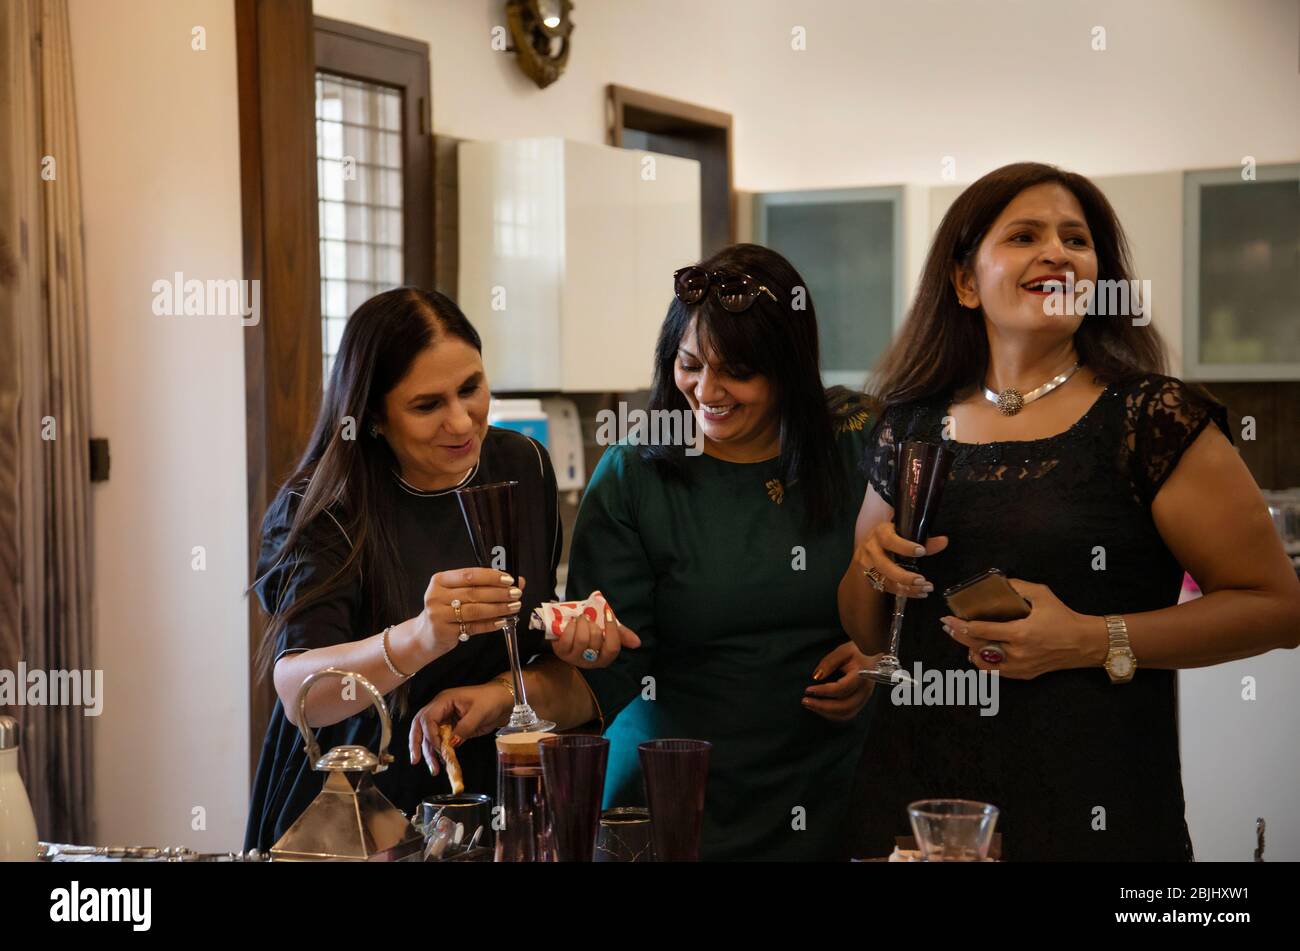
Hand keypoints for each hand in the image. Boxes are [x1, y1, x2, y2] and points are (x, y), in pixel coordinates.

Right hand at [408, 682, 513, 773]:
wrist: (503, 700)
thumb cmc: (491, 700)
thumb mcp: (479, 713)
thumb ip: (464, 728)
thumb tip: (451, 744)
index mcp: (444, 700)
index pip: (427, 718)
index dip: (430, 734)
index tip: (439, 748)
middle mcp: (441, 709)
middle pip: (420, 726)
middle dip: (416, 743)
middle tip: (415, 760)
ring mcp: (446, 718)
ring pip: (429, 736)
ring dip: (428, 752)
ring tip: (433, 769)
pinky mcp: (452, 728)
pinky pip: (440, 740)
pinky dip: (439, 752)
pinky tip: (440, 762)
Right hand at [412, 569, 526, 658]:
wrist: (423, 635)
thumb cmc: (445, 609)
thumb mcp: (458, 593)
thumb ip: (484, 586)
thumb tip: (518, 581)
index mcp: (440, 580)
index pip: (469, 575)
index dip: (491, 577)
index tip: (509, 580)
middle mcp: (436, 596)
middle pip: (473, 593)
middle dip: (499, 593)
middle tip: (516, 594)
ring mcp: (438, 615)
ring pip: (474, 610)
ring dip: (498, 608)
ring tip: (514, 606)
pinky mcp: (443, 632)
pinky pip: (473, 627)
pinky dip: (490, 624)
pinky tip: (503, 621)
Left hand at [551, 596, 641, 668]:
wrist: (567, 627)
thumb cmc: (589, 630)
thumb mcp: (606, 630)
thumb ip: (621, 634)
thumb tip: (637, 642)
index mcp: (604, 658)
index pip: (613, 648)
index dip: (612, 630)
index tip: (608, 614)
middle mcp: (590, 662)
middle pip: (596, 641)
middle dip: (593, 624)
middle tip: (589, 617)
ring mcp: (575, 659)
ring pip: (582, 640)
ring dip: (582, 624)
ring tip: (580, 619)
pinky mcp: (561, 653)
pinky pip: (568, 638)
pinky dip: (571, 626)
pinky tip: (571, 623)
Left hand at [802, 641, 873, 721]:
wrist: (873, 654)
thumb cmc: (857, 651)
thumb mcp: (842, 651)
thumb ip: (829, 663)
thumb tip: (816, 677)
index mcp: (862, 675)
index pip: (841, 689)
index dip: (823, 691)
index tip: (807, 689)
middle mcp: (865, 690)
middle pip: (844, 706)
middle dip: (822, 706)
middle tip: (805, 701)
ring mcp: (865, 698)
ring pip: (846, 714)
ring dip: (826, 713)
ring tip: (809, 705)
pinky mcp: (861, 703)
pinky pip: (847, 715)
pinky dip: (832, 715)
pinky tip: (820, 708)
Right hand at [851, 520, 947, 598]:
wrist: (868, 546)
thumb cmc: (890, 537)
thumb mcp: (902, 533)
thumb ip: (922, 539)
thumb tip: (943, 541)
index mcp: (880, 533)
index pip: (890, 540)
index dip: (904, 547)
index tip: (922, 551)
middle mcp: (872, 549)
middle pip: (884, 566)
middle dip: (903, 576)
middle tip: (922, 580)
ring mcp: (869, 566)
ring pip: (886, 580)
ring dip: (907, 587)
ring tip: (926, 589)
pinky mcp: (871, 578)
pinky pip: (888, 588)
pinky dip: (905, 592)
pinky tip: (920, 593)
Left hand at [941, 579, 1104, 679]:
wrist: (1084, 643)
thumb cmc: (1063, 618)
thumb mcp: (1042, 594)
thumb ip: (1018, 587)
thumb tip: (999, 581)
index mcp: (1020, 633)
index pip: (981, 631)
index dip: (961, 625)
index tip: (948, 619)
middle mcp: (1017, 653)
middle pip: (977, 647)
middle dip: (959, 637)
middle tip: (948, 627)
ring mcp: (1020, 667)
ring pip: (984, 663)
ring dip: (969, 651)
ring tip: (962, 639)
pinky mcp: (1024, 674)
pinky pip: (996, 673)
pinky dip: (984, 664)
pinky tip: (977, 654)